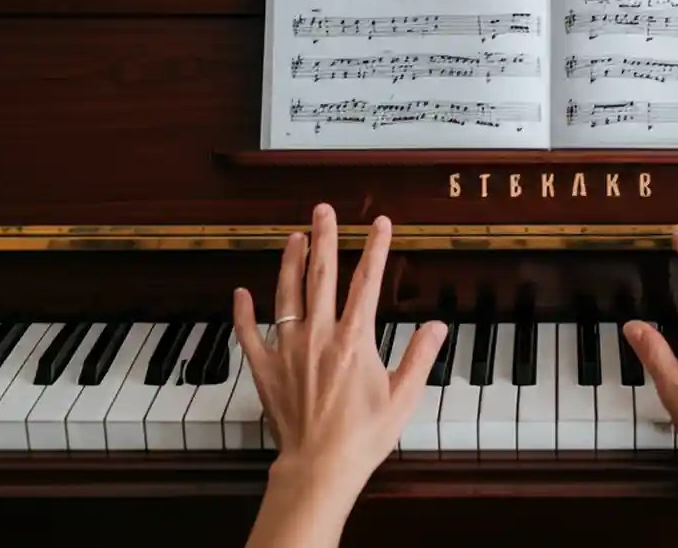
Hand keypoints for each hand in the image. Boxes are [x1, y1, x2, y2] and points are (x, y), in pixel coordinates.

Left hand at [233, 204, 446, 509]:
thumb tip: (436, 326)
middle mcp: (319, 337)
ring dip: (290, 262)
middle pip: (321, 276)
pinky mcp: (265, 369)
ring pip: (286, 295)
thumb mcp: (404, 397)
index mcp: (354, 341)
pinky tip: (241, 293)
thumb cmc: (362, 437)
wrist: (320, 467)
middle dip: (326, 239)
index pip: (368, 283)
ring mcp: (289, 350)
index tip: (381, 224)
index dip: (377, 249)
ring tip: (294, 237)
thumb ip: (420, 356)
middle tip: (324, 211)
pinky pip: (249, 334)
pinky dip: (243, 312)